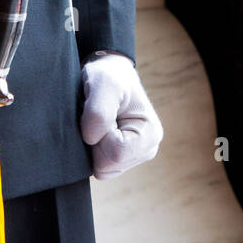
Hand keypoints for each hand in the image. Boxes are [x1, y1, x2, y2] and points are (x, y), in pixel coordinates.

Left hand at [80, 54, 162, 179]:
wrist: (108, 74)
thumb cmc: (110, 75)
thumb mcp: (104, 83)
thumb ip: (99, 112)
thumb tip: (91, 139)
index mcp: (150, 134)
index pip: (117, 154)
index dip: (100, 135)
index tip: (102, 112)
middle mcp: (147, 149)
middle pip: (108, 166)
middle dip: (96, 142)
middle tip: (99, 116)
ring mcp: (134, 156)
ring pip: (102, 168)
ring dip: (93, 145)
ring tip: (100, 121)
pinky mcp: (121, 158)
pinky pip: (98, 166)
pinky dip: (92, 149)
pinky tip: (98, 130)